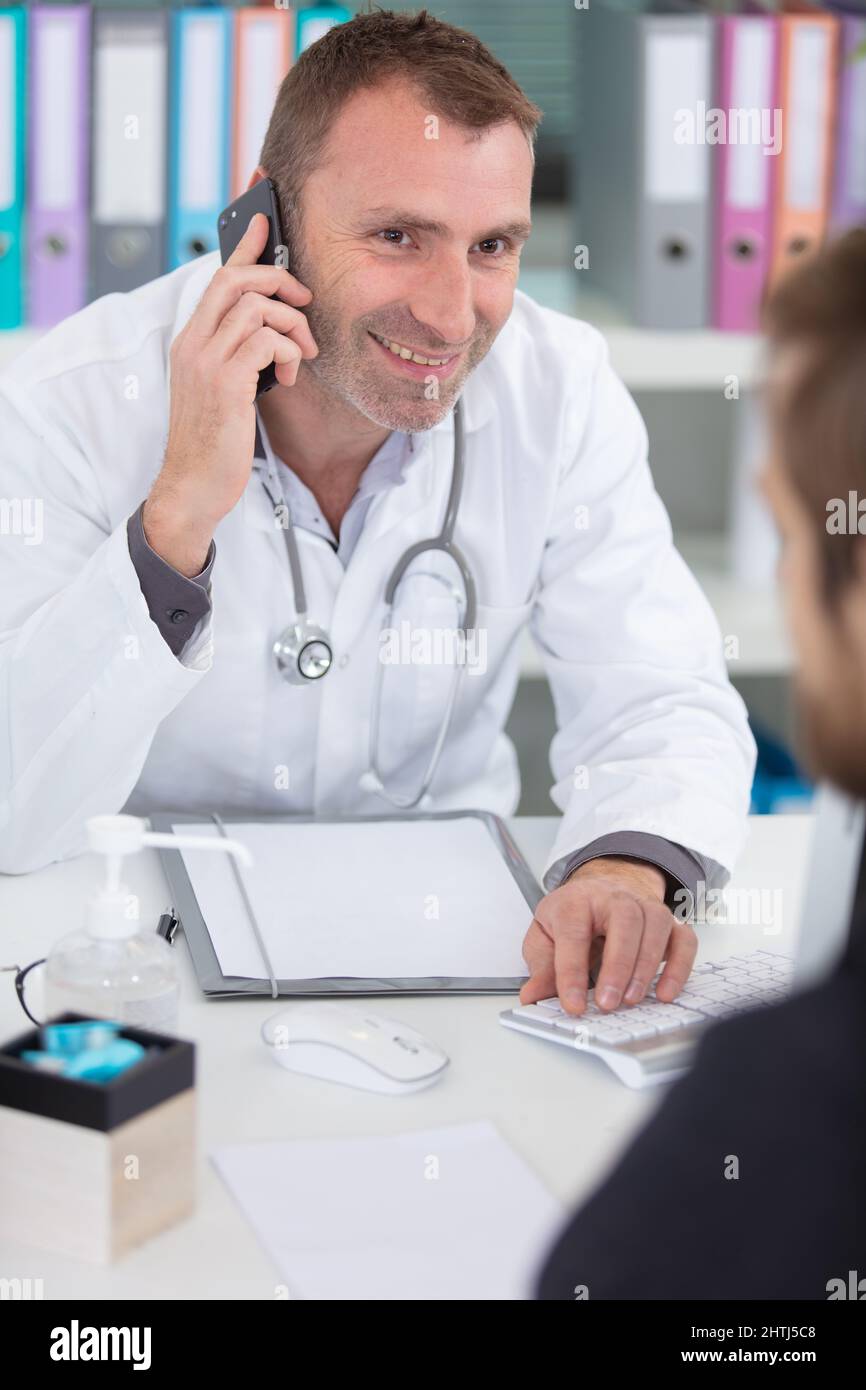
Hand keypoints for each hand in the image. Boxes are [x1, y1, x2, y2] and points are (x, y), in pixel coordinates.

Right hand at [143, 212, 318, 574]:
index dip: (245, 246)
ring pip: (257, 307)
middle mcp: (193, 343)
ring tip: (300, 355)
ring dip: (292, 325)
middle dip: (281, 282)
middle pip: (238, 279)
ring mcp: (206, 362)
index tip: (266, 221)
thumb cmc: (213, 441)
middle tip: (304, 305)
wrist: (192, 485)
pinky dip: (288, 352)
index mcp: (191, 340)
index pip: (219, 277)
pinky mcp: (226, 384)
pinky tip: (290, 375)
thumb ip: (239, 356)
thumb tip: (273, 333)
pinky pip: (266, 341)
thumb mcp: (225, 389)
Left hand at [520, 856, 696, 1015]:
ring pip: (656, 926)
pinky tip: (666, 992)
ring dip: (646, 966)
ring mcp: (646, 906)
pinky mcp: (670, 921)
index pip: (573, 933)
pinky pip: (684, 939)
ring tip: (632, 1000)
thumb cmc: (574, 913)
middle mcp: (615, 898)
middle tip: (607, 1003)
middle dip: (617, 966)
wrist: (604, 884)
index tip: (572, 1004)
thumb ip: (542, 966)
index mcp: (576, 901)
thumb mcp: (545, 934)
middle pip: (623, 922)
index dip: (571, 972)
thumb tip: (531, 996)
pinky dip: (679, 966)